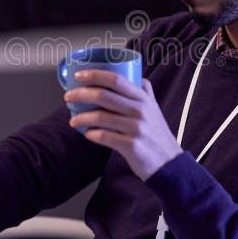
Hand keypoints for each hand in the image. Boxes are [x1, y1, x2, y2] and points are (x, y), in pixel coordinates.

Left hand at [65, 70, 182, 179]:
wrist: (169, 163)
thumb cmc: (156, 134)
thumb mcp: (153, 108)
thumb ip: (142, 91)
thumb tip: (127, 75)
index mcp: (143, 97)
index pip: (116, 79)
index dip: (95, 75)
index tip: (78, 76)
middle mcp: (140, 110)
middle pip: (104, 95)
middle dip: (81, 94)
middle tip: (68, 97)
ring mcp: (136, 128)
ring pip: (100, 117)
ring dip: (81, 117)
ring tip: (73, 120)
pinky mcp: (132, 146)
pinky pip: (104, 137)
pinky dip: (91, 134)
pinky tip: (87, 134)